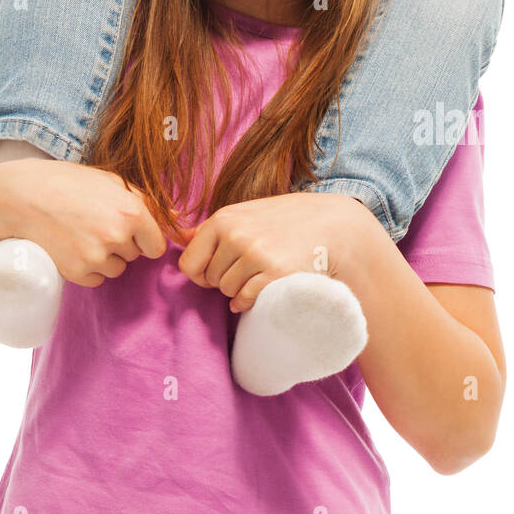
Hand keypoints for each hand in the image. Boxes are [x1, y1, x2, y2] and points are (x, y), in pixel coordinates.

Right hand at [0, 158, 168, 288]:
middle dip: (120, 244)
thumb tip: (174, 218)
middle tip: (94, 224)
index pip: (156, 245)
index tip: (128, 231)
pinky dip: (86, 269)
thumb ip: (143, 201)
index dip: (143, 239)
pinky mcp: (77, 272)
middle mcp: (118, 235)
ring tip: (80, 234)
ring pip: (115, 269)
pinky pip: (95, 280)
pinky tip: (70, 247)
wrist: (21, 196)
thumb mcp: (109, 181)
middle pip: (134, 256)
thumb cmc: (67, 183)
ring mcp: (97, 256)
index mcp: (131, 210)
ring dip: (104, 258)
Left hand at [176, 192, 372, 312]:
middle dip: (224, 280)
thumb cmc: (285, 220)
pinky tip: (264, 289)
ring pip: (227, 292)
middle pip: (209, 280)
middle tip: (248, 268)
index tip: (217, 270)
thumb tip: (180, 237)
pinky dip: (250, 301)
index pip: (189, 263)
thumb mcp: (247, 212)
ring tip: (261, 273)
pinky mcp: (274, 275)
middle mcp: (235, 236)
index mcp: (223, 218)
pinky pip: (245, 300)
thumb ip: (214, 227)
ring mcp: (254, 256)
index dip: (201, 272)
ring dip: (239, 290)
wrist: (332, 226)